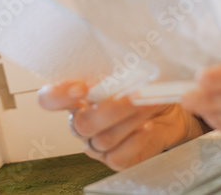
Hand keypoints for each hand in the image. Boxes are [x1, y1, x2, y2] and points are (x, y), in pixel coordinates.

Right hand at [37, 80, 205, 169]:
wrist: (171, 108)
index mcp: (76, 97)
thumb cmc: (145, 85)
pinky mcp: (116, 159)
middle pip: (82, 124)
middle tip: (135, 93)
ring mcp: (97, 144)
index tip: (82, 88)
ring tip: (148, 105)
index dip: (59, 95)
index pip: (49, 99)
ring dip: (130, 120)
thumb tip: (116, 62)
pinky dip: (134, 141)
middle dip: (112, 108)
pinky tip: (147, 127)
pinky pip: (117, 157)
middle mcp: (82, 122)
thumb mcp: (130, 69)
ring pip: (103, 139)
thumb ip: (115, 68)